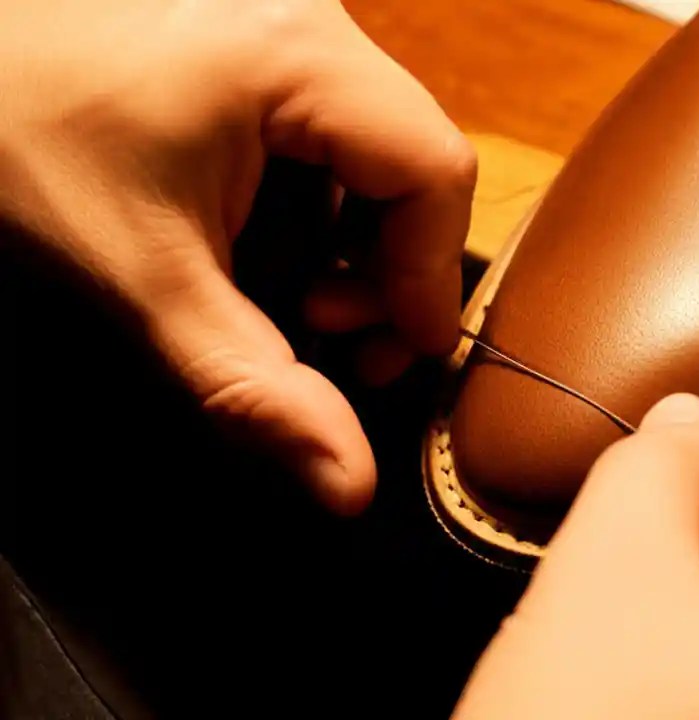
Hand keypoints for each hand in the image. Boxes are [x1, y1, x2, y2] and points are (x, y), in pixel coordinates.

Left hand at [0, 0, 474, 512]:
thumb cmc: (19, 136)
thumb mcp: (140, 275)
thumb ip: (250, 383)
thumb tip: (349, 484)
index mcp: (296, 55)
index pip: (433, 169)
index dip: (428, 276)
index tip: (394, 356)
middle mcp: (312, 17)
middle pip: (417, 158)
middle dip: (393, 265)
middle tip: (331, 333)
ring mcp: (288, 18)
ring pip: (381, 145)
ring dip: (362, 236)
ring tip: (302, 294)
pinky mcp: (263, 34)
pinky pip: (338, 125)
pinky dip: (326, 197)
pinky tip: (273, 239)